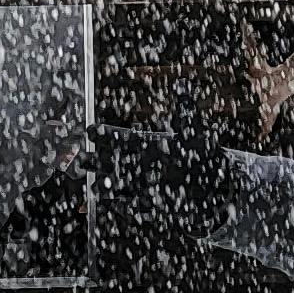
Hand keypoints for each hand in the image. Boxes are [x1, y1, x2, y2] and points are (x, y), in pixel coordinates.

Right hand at [93, 117, 235, 246]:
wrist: (211, 185)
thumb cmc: (199, 155)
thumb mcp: (194, 132)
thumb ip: (186, 112)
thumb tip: (184, 85)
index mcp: (141, 144)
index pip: (114, 137)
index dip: (101, 134)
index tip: (90, 131)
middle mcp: (135, 165)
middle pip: (103, 162)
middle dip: (91, 161)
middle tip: (82, 159)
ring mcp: (139, 186)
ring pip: (111, 186)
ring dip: (102, 187)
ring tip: (96, 186)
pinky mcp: (148, 205)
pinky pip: (130, 207)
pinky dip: (124, 207)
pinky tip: (121, 205)